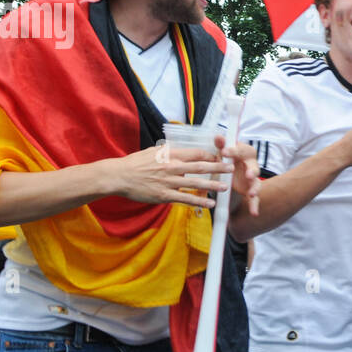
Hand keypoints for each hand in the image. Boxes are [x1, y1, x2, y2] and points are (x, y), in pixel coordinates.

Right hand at [109, 145, 230, 209]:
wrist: (119, 176)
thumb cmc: (136, 163)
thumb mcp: (154, 151)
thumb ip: (169, 150)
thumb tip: (181, 147)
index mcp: (170, 155)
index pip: (196, 153)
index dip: (210, 155)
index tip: (222, 157)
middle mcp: (172, 167)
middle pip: (200, 167)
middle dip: (218, 168)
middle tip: (231, 168)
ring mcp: (169, 182)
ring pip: (195, 184)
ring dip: (212, 185)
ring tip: (225, 187)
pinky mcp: (164, 195)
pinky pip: (185, 199)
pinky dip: (198, 201)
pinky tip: (209, 204)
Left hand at [216, 135, 259, 216]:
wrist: (231, 171)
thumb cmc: (228, 158)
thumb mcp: (223, 151)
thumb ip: (221, 144)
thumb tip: (218, 136)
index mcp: (245, 153)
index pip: (241, 150)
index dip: (233, 151)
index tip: (224, 152)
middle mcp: (251, 165)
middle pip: (254, 167)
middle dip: (252, 171)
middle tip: (248, 175)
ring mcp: (252, 179)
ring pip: (256, 183)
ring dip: (254, 188)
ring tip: (251, 194)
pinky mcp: (250, 190)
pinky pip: (255, 199)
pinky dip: (254, 205)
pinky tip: (254, 213)